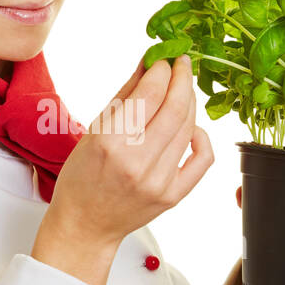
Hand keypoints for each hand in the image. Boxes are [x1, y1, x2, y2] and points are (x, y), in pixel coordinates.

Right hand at [46, 53, 214, 248]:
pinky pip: (202, 158)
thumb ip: (124, 96)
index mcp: (110, 143)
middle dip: (182, 77)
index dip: (161, 70)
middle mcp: (137, 162)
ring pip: (189, 127)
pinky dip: (201, 135)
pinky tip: (191, 126)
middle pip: (175, 107)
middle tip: (181, 64)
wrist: (85, 225)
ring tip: (183, 89)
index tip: (163, 59)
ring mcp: (158, 181)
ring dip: (190, 101)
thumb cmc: (82, 179)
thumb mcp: (92, 131)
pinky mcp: (173, 195)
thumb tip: (148, 65)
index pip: (149, 93)